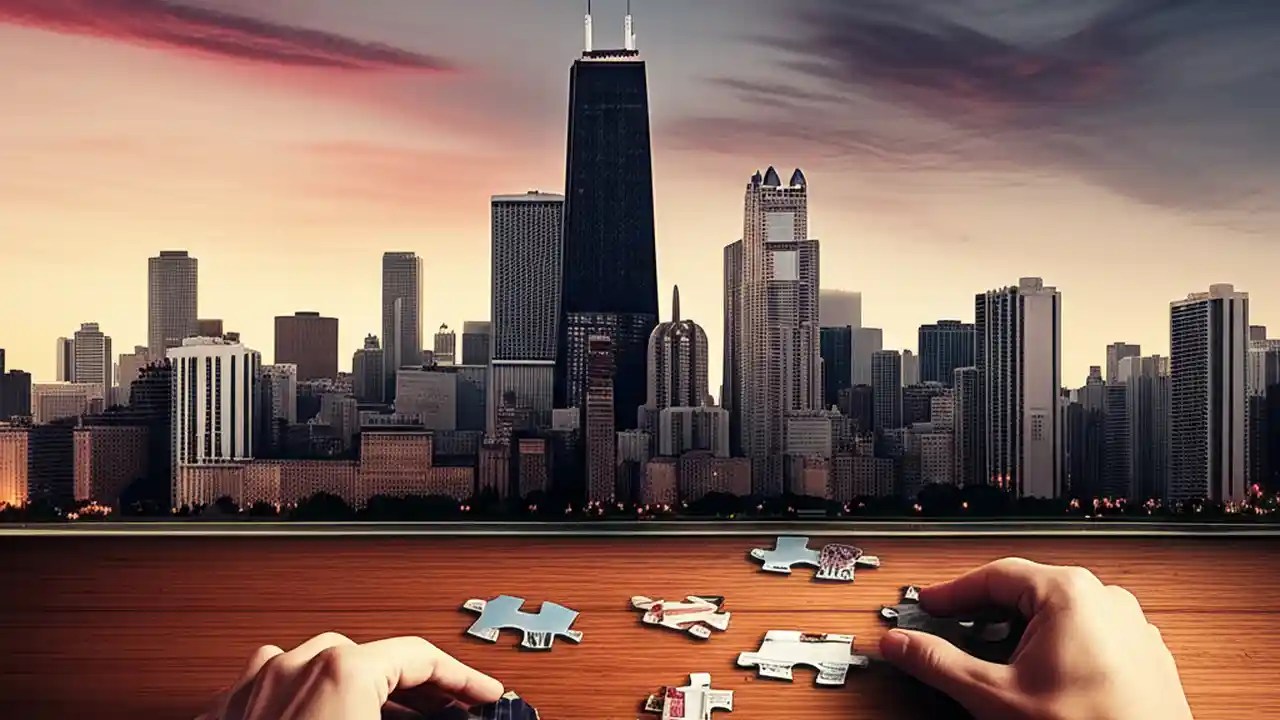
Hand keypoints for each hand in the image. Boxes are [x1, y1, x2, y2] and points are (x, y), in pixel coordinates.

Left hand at [197, 632, 504, 719]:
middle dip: (413, 689)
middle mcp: (290, 669)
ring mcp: (251, 693)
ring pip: (316, 668)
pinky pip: (272, 695)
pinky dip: (306, 705)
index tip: (482, 695)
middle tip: (446, 713)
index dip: (461, 679)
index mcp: (340, 672)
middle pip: (370, 659)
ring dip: (358, 691)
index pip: (420, 657)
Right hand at [880, 558, 1193, 719]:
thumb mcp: (995, 697)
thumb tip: (902, 644)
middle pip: (1028, 591)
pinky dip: (1058, 647)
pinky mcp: (1145, 655)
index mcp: (1070, 593)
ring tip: (998, 661)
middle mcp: (1107, 600)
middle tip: (954, 631)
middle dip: (986, 612)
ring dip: (1023, 631)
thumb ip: (939, 664)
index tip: (930, 606)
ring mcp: (1132, 626)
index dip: (954, 593)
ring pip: (1060, 613)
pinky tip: (1041, 678)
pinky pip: (1090, 634)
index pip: (994, 575)